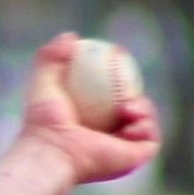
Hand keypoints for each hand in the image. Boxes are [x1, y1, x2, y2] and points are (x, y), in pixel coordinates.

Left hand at [16, 32, 161, 186]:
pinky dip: (145, 126)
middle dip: (136, 97)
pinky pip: (150, 138)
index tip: (119, 67)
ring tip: (127, 108)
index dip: (120, 83)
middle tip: (126, 90)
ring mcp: (121, 150)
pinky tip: (131, 123)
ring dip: (144, 110)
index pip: (111, 99)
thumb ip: (50, 58)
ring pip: (145, 122)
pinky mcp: (134, 159)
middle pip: (132, 110)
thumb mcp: (43, 83)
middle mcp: (105, 139)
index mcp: (87, 124)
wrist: (52, 152)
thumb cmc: (44, 123)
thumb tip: (70, 35)